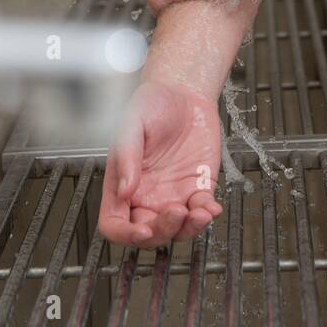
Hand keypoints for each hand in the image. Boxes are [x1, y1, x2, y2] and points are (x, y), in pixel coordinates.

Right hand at [98, 80, 223, 247]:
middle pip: (149, 234)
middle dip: (163, 231)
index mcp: (123, 184)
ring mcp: (173, 194)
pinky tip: (211, 206)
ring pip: (178, 230)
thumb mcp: (132, 124)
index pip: (115, 224)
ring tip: (200, 212)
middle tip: (176, 211)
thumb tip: (124, 191)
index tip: (141, 230)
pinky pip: (201, 212)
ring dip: (189, 229)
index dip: (125, 235)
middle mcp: (146, 195)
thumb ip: (126, 157)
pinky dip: (208, 215)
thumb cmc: (151, 103)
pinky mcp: (197, 188)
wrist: (183, 92)